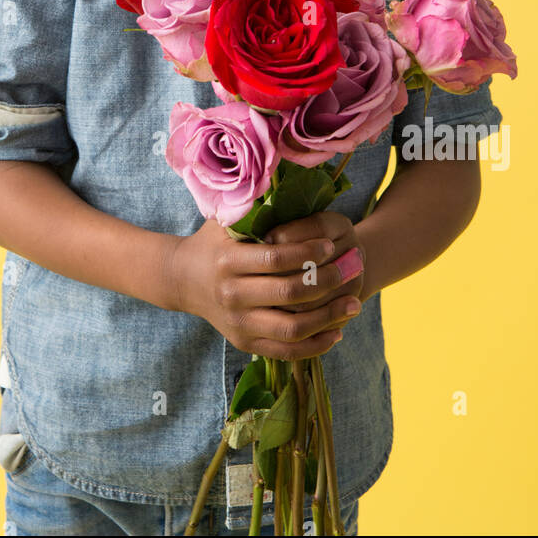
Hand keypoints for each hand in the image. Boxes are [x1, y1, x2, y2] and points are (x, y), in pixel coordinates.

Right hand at [168, 211, 365, 361]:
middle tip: (353, 269)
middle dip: (327, 280)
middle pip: (289, 293)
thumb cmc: (212, 243)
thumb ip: (252, 209)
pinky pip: (287, 351)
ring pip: (293, 327)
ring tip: (355, 303)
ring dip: (329, 316)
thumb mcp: (224, 221)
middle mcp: (232, 295)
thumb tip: (286, 185)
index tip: (332, 244)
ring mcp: (238, 323)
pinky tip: (337, 331)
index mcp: (228, 262)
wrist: (182, 280)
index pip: (276, 258)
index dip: (308, 251)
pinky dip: (315, 345)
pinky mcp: (245, 342)